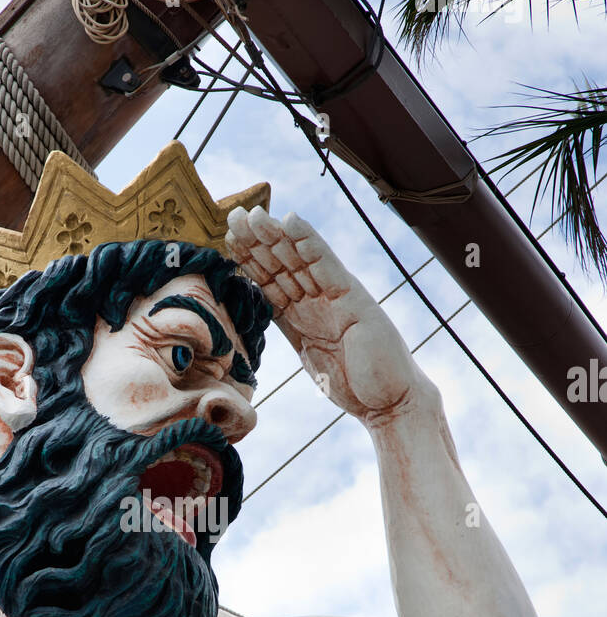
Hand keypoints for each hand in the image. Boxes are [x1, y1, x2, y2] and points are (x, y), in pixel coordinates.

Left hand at [226, 207, 438, 425]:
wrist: (389, 401)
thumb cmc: (354, 382)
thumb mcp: (309, 352)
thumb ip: (288, 328)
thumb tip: (257, 315)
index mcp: (304, 314)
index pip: (271, 281)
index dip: (249, 260)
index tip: (226, 238)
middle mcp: (318, 299)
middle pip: (282, 265)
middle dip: (256, 241)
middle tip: (232, 215)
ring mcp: (336, 296)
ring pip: (300, 260)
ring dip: (276, 236)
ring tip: (254, 215)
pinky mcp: (354, 298)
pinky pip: (328, 266)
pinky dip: (310, 242)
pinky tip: (292, 223)